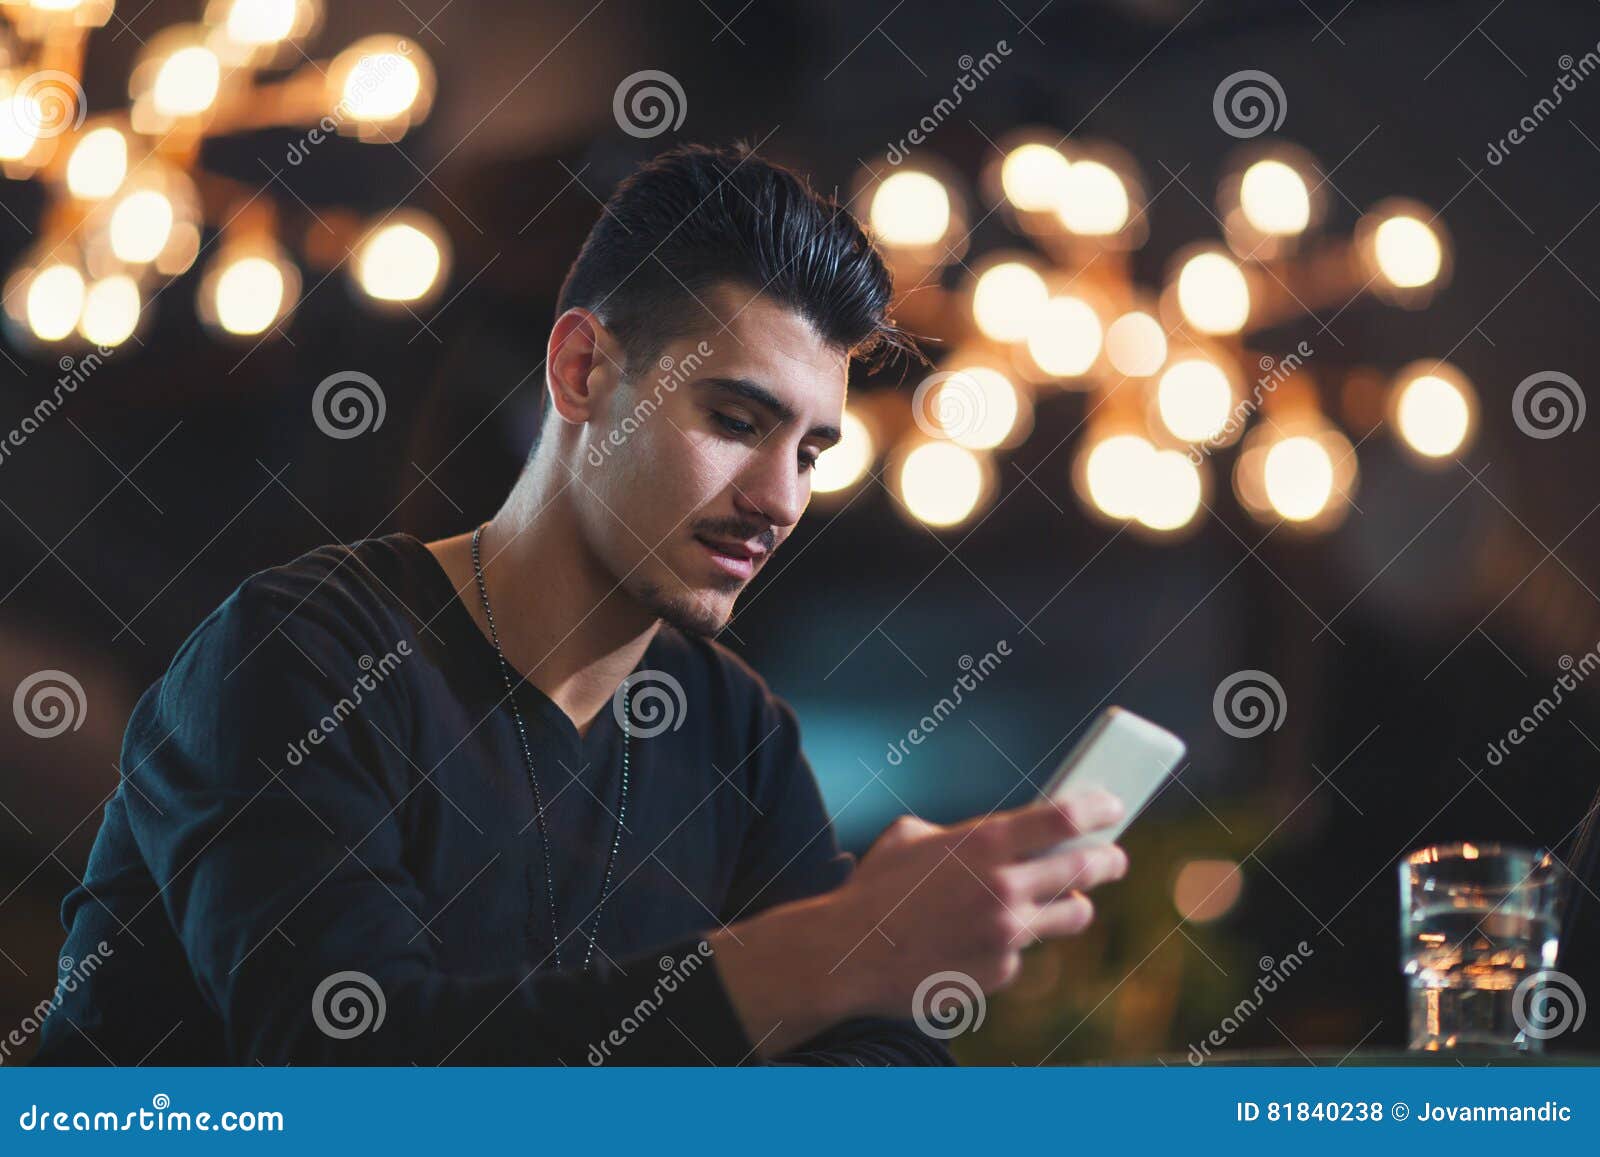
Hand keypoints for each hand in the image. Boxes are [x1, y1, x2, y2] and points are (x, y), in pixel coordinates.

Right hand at [710, 790, 1127, 1055]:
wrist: (847, 954)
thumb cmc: (875, 888)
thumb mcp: (912, 836)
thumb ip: (962, 834)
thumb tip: (995, 838)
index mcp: (983, 842)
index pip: (1064, 817)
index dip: (1099, 808)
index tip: (1113, 806)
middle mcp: (1004, 888)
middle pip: (1086, 869)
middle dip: (1109, 860)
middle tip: (1114, 858)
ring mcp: (1007, 935)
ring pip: (1073, 916)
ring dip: (1074, 905)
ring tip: (1066, 901)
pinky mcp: (1000, 971)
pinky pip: (1024, 951)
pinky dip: (1010, 943)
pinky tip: (977, 940)